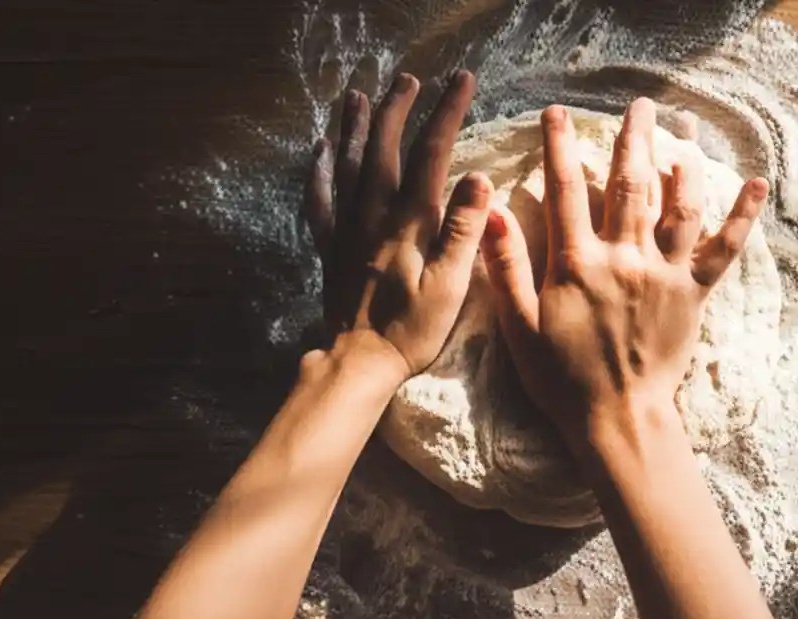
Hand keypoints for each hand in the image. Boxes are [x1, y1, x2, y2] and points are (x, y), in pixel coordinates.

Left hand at [303, 70, 491, 380]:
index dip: (446, 112)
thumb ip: (463, 230)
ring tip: (359, 95)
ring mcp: (346, 229)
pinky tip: (320, 151)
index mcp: (407, 222)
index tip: (462, 81)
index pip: (430, 153)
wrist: (358, 362)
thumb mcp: (451, 285)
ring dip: (355, 126)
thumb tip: (478, 177)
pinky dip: (319, 170)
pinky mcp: (329, 247)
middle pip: (383, 147)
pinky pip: (319, 199)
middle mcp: (372, 215)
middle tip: (409, 78)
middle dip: (397, 108)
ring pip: (347, 163)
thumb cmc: (411, 329)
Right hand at [480, 99, 768, 444]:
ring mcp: (664, 273)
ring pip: (679, 204)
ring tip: (686, 129)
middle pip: (630, 183)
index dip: (560, 146)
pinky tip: (756, 184)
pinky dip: (742, 216)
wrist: (617, 418)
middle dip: (633, 139)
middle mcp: (624, 257)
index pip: (566, 190)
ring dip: (683, 162)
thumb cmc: (562, 378)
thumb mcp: (519, 326)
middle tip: (640, 106)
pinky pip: (723, 249)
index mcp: (577, 263)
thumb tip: (490, 211)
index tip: (558, 112)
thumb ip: (507, 266)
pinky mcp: (693, 293)